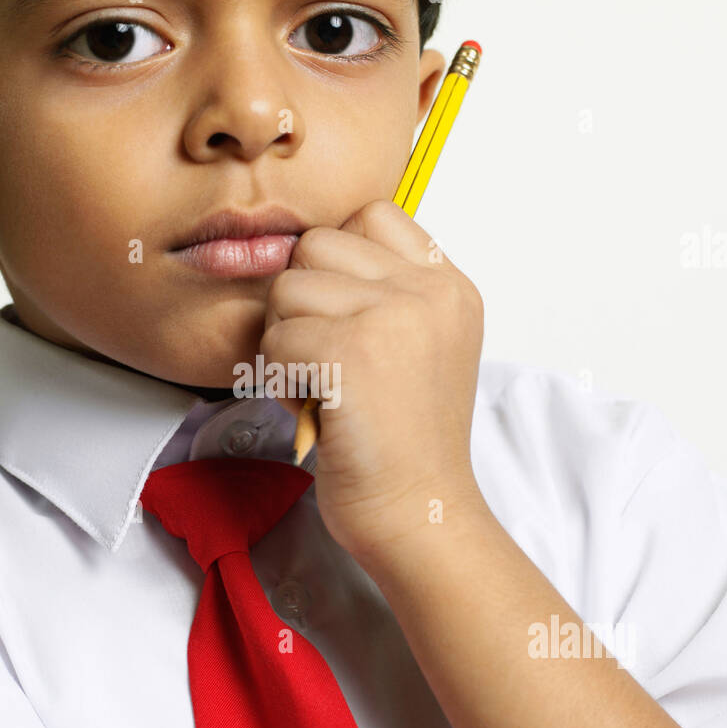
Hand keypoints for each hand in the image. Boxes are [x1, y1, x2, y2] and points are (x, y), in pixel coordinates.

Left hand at [260, 199, 488, 571]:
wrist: (417, 512)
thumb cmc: (405, 444)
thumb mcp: (422, 348)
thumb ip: (386, 294)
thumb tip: (308, 256)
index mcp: (450, 286)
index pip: (371, 214)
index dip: (336, 263)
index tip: (342, 318)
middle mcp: (428, 291)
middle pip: (317, 244)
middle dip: (301, 301)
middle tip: (322, 357)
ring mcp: (392, 317)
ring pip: (288, 288)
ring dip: (285, 339)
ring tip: (319, 384)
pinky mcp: (350, 352)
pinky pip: (276, 338)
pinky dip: (278, 377)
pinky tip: (312, 405)